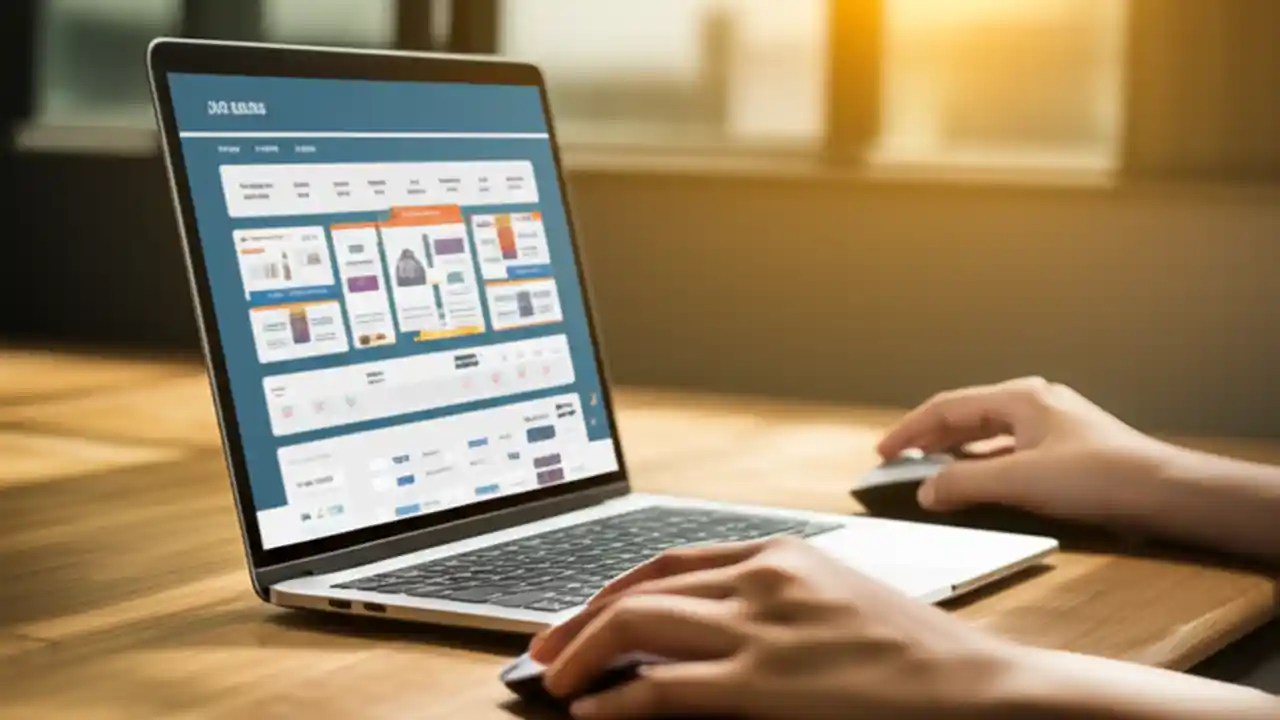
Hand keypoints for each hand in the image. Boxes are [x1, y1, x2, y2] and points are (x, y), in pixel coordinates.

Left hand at [529, 536, 1017, 718]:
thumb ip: (767, 596)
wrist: (970, 682)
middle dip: (577, 620)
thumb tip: (701, 620)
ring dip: (581, 653)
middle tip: (544, 651)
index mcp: (778, 551)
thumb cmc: (910, 646)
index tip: (578, 613)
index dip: (610, 587)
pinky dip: (617, 697)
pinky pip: (663, 686)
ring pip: (636, 624)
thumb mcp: (833, 595)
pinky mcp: (762, 684)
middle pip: (639, 587)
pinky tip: (592, 711)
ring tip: (554, 681)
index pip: (667, 559)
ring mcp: (759, 629)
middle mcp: (760, 577)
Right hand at [876, 376, 1174, 524]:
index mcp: (1020, 398)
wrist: (1163, 492)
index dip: (909, 429)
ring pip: (987, 433)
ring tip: (927, 470)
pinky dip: (982, 462)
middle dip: (928, 438)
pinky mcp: (1064, 449)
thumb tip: (925, 490)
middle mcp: (1033, 403)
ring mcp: (1051, 425)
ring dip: (954, 451)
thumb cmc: (1098, 477)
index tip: (882, 451)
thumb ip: (965, 484)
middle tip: (897, 460)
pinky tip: (974, 481)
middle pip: (966, 415)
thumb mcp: (1020, 480)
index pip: (947, 406)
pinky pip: (1007, 449)